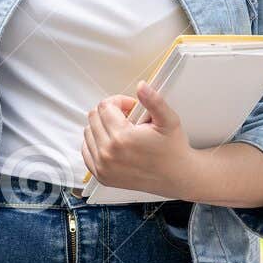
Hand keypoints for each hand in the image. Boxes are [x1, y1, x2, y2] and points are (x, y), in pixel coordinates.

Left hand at [80, 82, 194, 197]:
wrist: (177, 176)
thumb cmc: (173, 149)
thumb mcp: (169, 120)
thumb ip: (154, 101)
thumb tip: (141, 86)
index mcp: (123, 138)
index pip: (105, 106)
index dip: (119, 102)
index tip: (131, 107)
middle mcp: (108, 154)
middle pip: (94, 117)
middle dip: (110, 113)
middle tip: (129, 119)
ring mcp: (102, 167)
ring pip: (88, 132)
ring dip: (102, 127)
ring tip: (123, 131)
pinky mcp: (100, 175)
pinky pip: (86, 150)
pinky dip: (96, 142)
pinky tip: (113, 142)